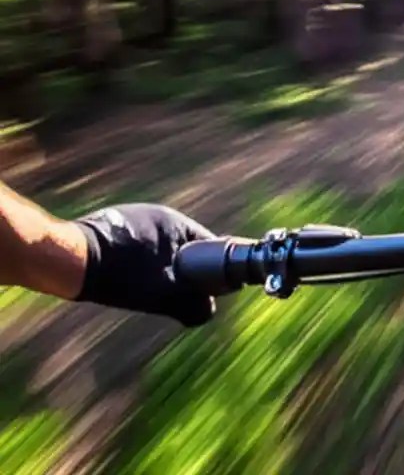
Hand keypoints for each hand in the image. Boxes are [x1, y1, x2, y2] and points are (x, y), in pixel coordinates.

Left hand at [75, 204, 216, 326]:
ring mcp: (130, 219)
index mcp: (173, 221)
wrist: (64, 261)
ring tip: (152, 293)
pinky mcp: (110, 228)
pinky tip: (129, 283)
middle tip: (180, 295)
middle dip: (186, 271)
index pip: (209, 245)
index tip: (210, 290)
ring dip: (161, 271)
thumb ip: (194, 305)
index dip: (214, 268)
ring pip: (159, 251)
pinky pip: (138, 250)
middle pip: (184, 248)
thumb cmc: (119, 274)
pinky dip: (140, 267)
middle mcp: (154, 214)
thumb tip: (207, 313)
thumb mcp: (164, 296)